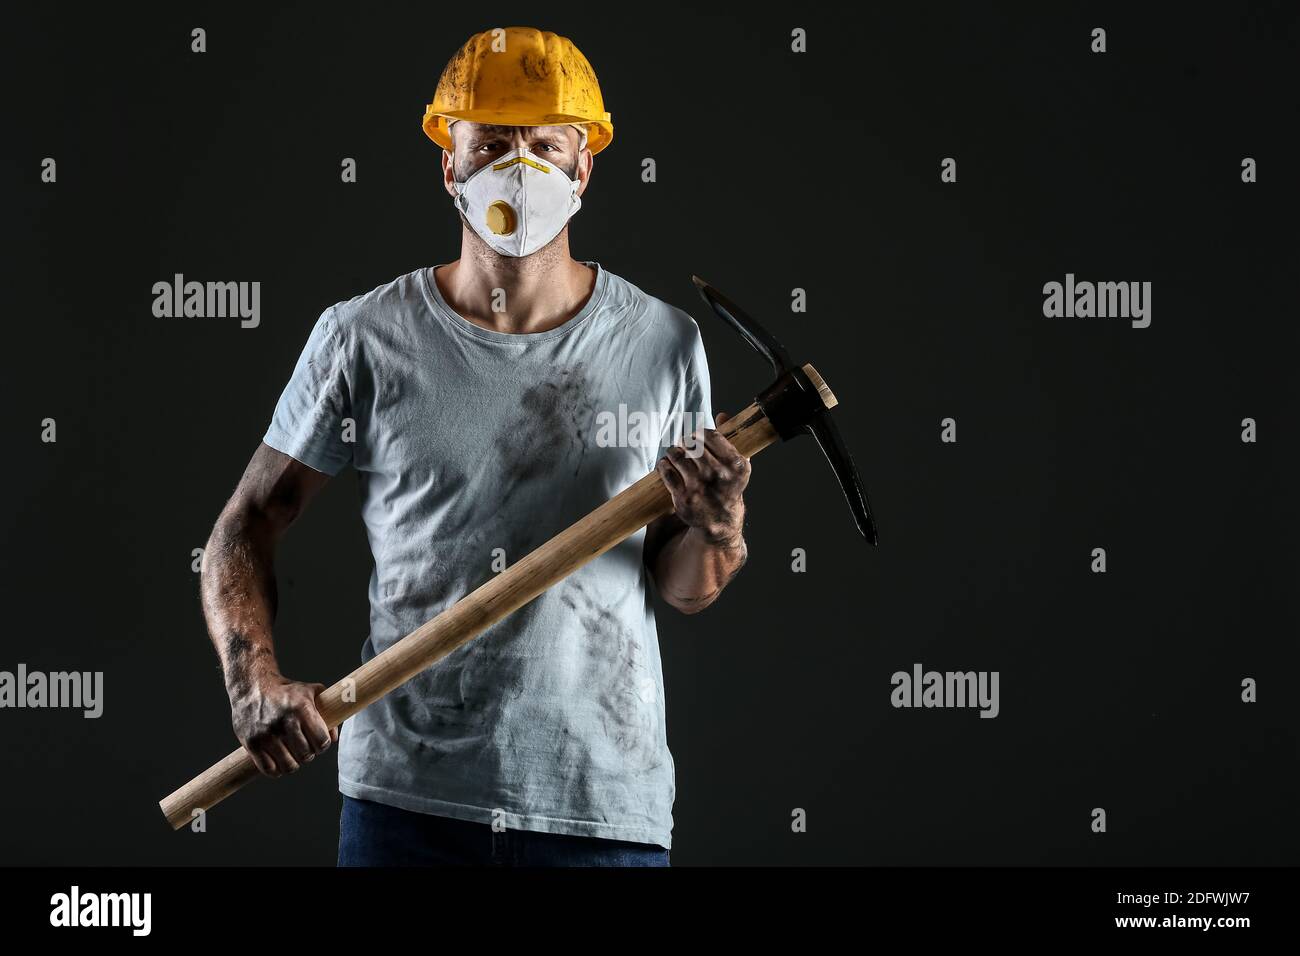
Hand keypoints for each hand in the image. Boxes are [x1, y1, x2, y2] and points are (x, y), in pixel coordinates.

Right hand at [229, 673, 336, 776]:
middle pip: (306, 755)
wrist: (251, 687)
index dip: (323, 745)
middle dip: (309, 754)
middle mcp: (284, 722)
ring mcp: (266, 734)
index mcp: (302, 709)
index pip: (321, 741)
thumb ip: (327, 712)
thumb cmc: (285, 691)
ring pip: (289, 765)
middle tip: (304, 749)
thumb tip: (334, 738)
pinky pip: (268, 769)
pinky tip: (278, 762)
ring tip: (292, 756)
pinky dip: (276, 770)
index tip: (319, 742)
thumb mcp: (310, 692)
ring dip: (293, 764)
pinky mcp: (251, 743)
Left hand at [655, 412, 750, 545]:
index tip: (697, 437)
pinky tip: (666, 465)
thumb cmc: (727, 487)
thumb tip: (722, 415)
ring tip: (675, 454)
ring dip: (673, 452)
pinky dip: (663, 465)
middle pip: (692, 444)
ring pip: (677, 455)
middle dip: (685, 442)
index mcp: (735, 464)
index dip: (700, 433)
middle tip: (684, 446)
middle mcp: (719, 474)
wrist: (720, 520)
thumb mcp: (736, 465)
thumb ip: (731, 439)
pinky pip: (666, 471)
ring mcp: (700, 486)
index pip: (711, 435)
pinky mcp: (683, 497)